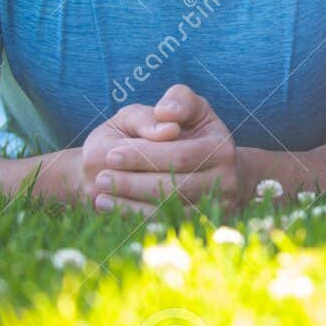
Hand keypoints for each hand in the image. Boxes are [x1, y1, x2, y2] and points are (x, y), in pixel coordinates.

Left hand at [89, 85, 241, 212]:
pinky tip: (112, 208)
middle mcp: (225, 180)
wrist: (215, 170)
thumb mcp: (187, 108)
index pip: (179, 155)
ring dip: (131, 204)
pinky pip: (165, 226)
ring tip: (101, 196)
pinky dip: (136, 218)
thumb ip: (178, 100)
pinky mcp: (203, 225)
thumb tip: (165, 117)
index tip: (111, 154)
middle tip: (100, 178)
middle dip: (132, 182)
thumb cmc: (191, 132)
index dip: (143, 155)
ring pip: (168, 210)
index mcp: (221, 148)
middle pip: (173, 186)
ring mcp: (217, 207)